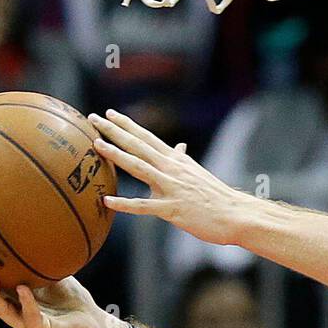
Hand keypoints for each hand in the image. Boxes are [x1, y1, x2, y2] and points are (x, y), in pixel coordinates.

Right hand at [0, 260, 126, 327]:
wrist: (95, 327)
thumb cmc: (71, 302)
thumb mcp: (53, 275)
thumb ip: (41, 260)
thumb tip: (33, 230)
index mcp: (12, 300)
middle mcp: (14, 313)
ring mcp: (26, 324)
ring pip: (2, 311)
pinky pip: (31, 317)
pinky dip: (27, 302)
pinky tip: (22, 289)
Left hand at [89, 109, 248, 245]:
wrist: (234, 213)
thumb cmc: (214, 195)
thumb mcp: (197, 172)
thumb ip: (183, 159)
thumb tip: (180, 146)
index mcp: (175, 160)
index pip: (146, 137)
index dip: (126, 125)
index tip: (109, 113)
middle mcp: (171, 169)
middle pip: (138, 145)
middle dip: (114, 131)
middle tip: (94, 118)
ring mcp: (171, 187)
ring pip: (139, 167)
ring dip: (117, 155)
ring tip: (96, 145)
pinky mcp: (172, 208)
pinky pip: (144, 206)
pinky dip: (125, 203)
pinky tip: (107, 200)